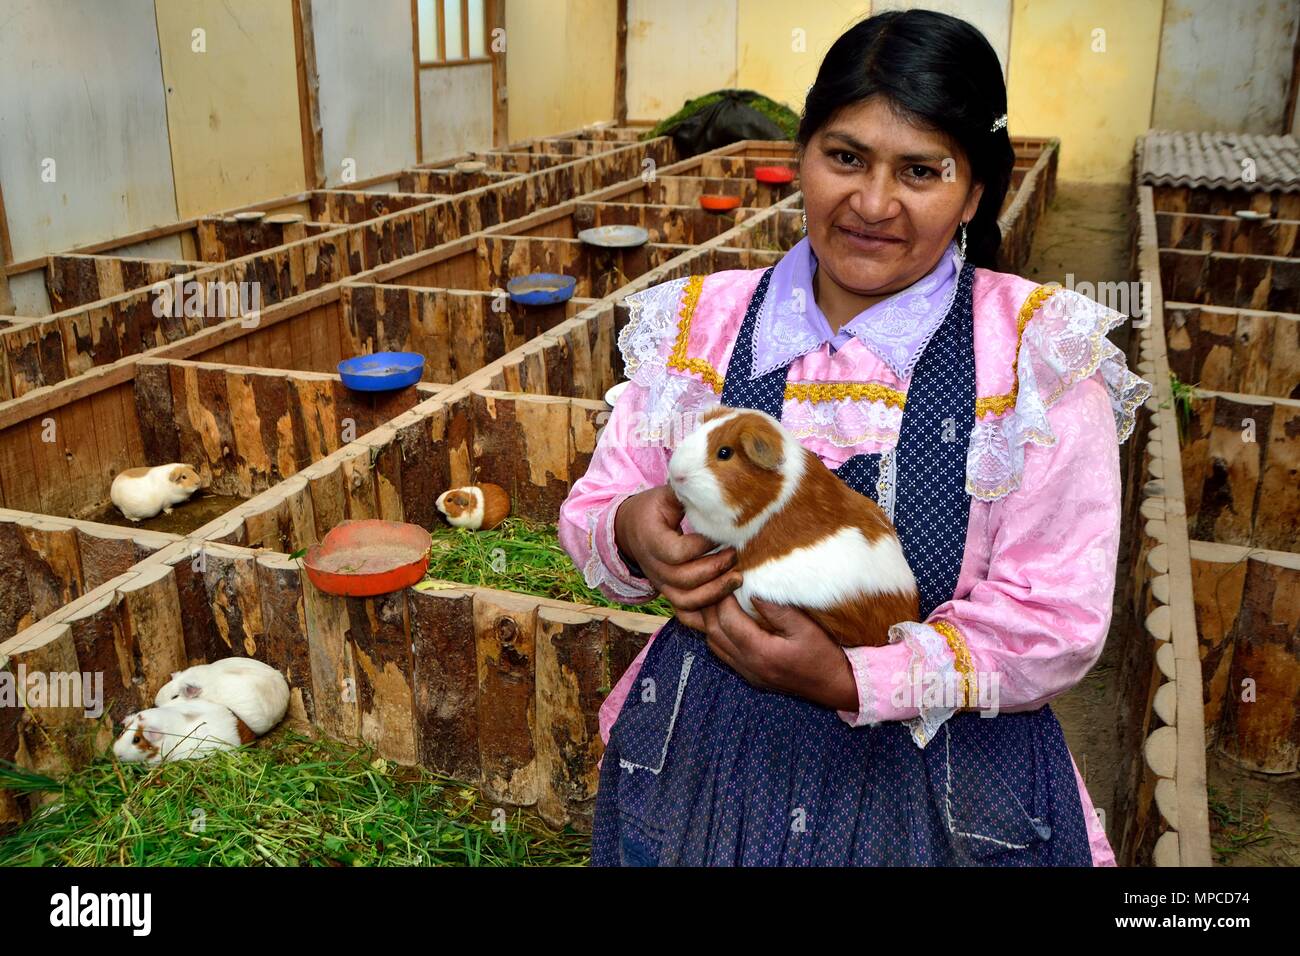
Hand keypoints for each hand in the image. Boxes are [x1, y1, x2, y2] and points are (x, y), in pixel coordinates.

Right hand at [613, 485, 741, 612]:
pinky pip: (685, 610)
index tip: (720, 534)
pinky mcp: (667, 592)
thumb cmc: (652, 509)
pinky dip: (706, 610)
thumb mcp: (665, 496)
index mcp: (651, 540)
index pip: (678, 552)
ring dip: (714, 592)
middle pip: (684, 579)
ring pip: (686, 599)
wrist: (630, 531)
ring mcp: (659, 583)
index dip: (703, 546)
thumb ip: (685, 492)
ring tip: (737, 577)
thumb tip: (712, 482)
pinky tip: (727, 598)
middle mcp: (652, 566)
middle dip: (714, 568)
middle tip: (735, 554)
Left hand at [690, 594, 858, 711]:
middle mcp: (748, 665)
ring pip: (714, 644)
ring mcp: (748, 673)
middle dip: (711, 607)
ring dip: (712, 621)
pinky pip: (723, 654)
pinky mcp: (751, 676)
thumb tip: (752, 591)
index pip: (727, 620)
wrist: (835, 686)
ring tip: (720, 599)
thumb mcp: (804, 627)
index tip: (728, 578)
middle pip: (714, 632)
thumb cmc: (823, 655)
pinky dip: (719, 635)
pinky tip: (728, 621)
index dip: (723, 597)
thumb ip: (776, 609)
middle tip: (718, 585)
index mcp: (760, 652)